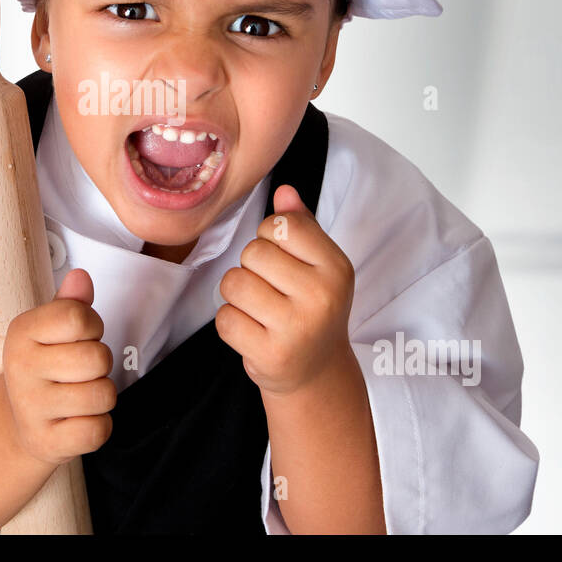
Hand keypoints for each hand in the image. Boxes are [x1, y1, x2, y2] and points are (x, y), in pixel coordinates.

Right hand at [2, 268, 115, 465]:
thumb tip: (81, 278)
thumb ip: (70, 303)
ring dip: (101, 397)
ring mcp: (31, 408)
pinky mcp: (46, 442)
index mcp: (21, 332)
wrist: (20, 423)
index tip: (80, 337)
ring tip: (79, 395)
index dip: (92, 326)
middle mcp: (20, 368)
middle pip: (98, 358)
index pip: (78, 316)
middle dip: (101, 365)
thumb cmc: (46, 368)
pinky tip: (78, 420)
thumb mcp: (51, 331)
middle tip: (80, 372)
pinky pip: (98, 430)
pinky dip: (98, 426)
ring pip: (103, 395)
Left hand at [215, 184, 355, 395]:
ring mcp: (297, 328)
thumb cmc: (311, 308)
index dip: (269, 237)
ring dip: (237, 295)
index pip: (281, 226)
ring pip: (234, 283)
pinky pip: (225, 319)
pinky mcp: (271, 354)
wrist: (316, 371)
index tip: (282, 259)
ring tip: (259, 309)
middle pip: (253, 253)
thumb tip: (284, 190)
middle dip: (251, 268)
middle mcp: (322, 296)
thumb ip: (301, 226)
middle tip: (270, 290)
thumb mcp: (317, 266)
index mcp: (336, 268)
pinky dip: (231, 323)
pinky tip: (253, 331)